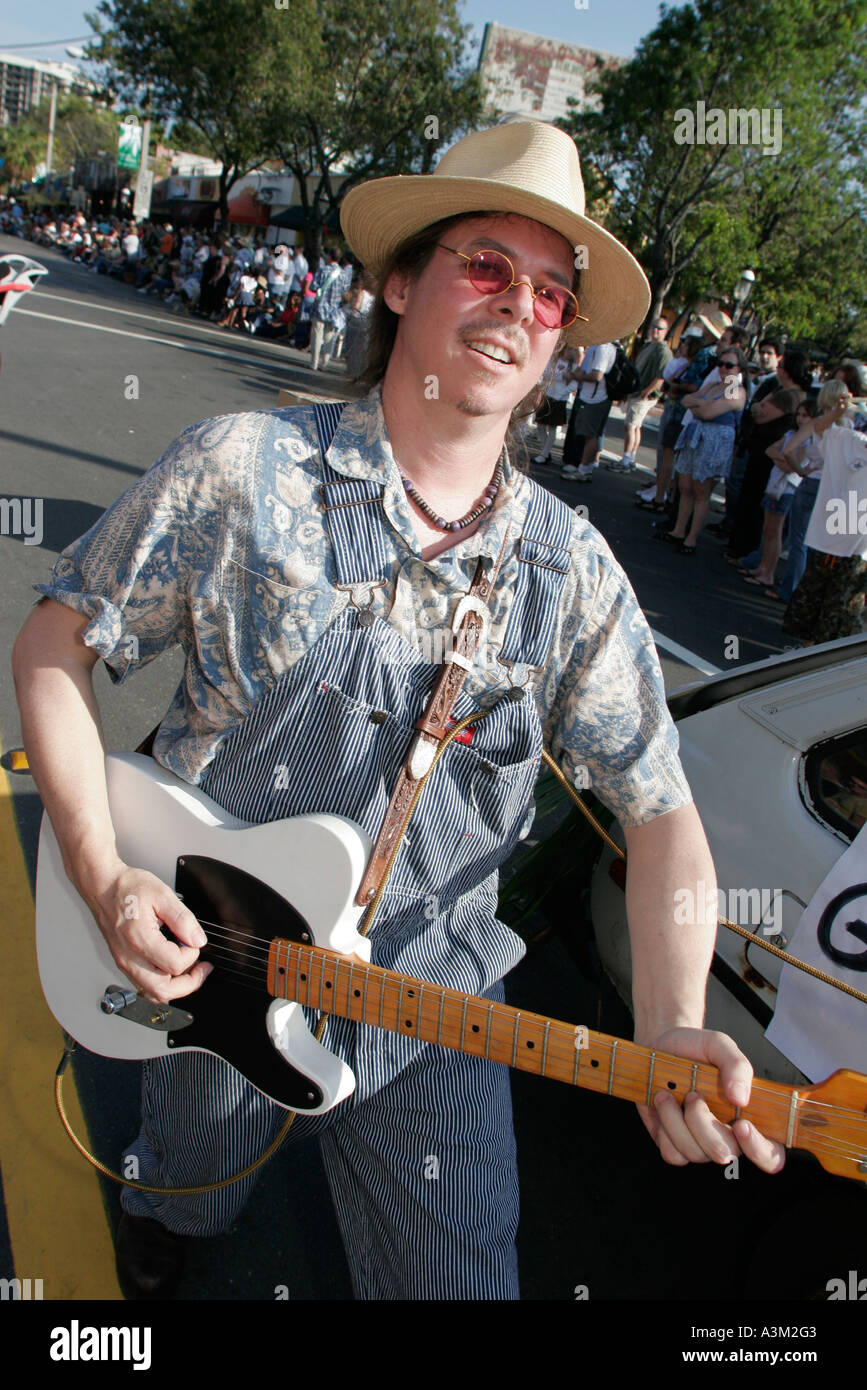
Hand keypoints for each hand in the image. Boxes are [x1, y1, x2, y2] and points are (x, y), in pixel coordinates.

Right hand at [82, 862, 212, 1003]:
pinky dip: (162, 983)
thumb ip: (182, 919)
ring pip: (153, 993)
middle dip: (189, 984)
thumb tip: (198, 940)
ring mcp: (124, 963)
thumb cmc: (127, 888)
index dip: (192, 954)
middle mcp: (129, 957)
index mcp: (140, 940)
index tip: (193, 941)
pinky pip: (144, 985)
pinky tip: (171, 968)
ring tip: (190, 970)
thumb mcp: (162, 895)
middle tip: (202, 969)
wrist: (102, 887)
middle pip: (163, 991)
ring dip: (176, 987)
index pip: (175, 965)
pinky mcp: (123, 962)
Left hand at [635, 1026, 785, 1173]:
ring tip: (668, 1094)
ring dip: (677, 1121)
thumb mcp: (719, 1046)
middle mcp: (728, 1136)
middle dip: (704, 1124)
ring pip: (696, 1154)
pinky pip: (672, 1153)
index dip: (760, 1149)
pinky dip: (664, 1126)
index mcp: (750, 1116)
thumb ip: (737, 1065)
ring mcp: (700, 1144)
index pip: (771, 1154)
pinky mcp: (674, 1145)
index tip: (741, 1125)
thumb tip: (742, 1098)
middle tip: (694, 1094)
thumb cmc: (695, 1049)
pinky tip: (663, 1103)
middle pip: (726, 1155)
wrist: (660, 1045)